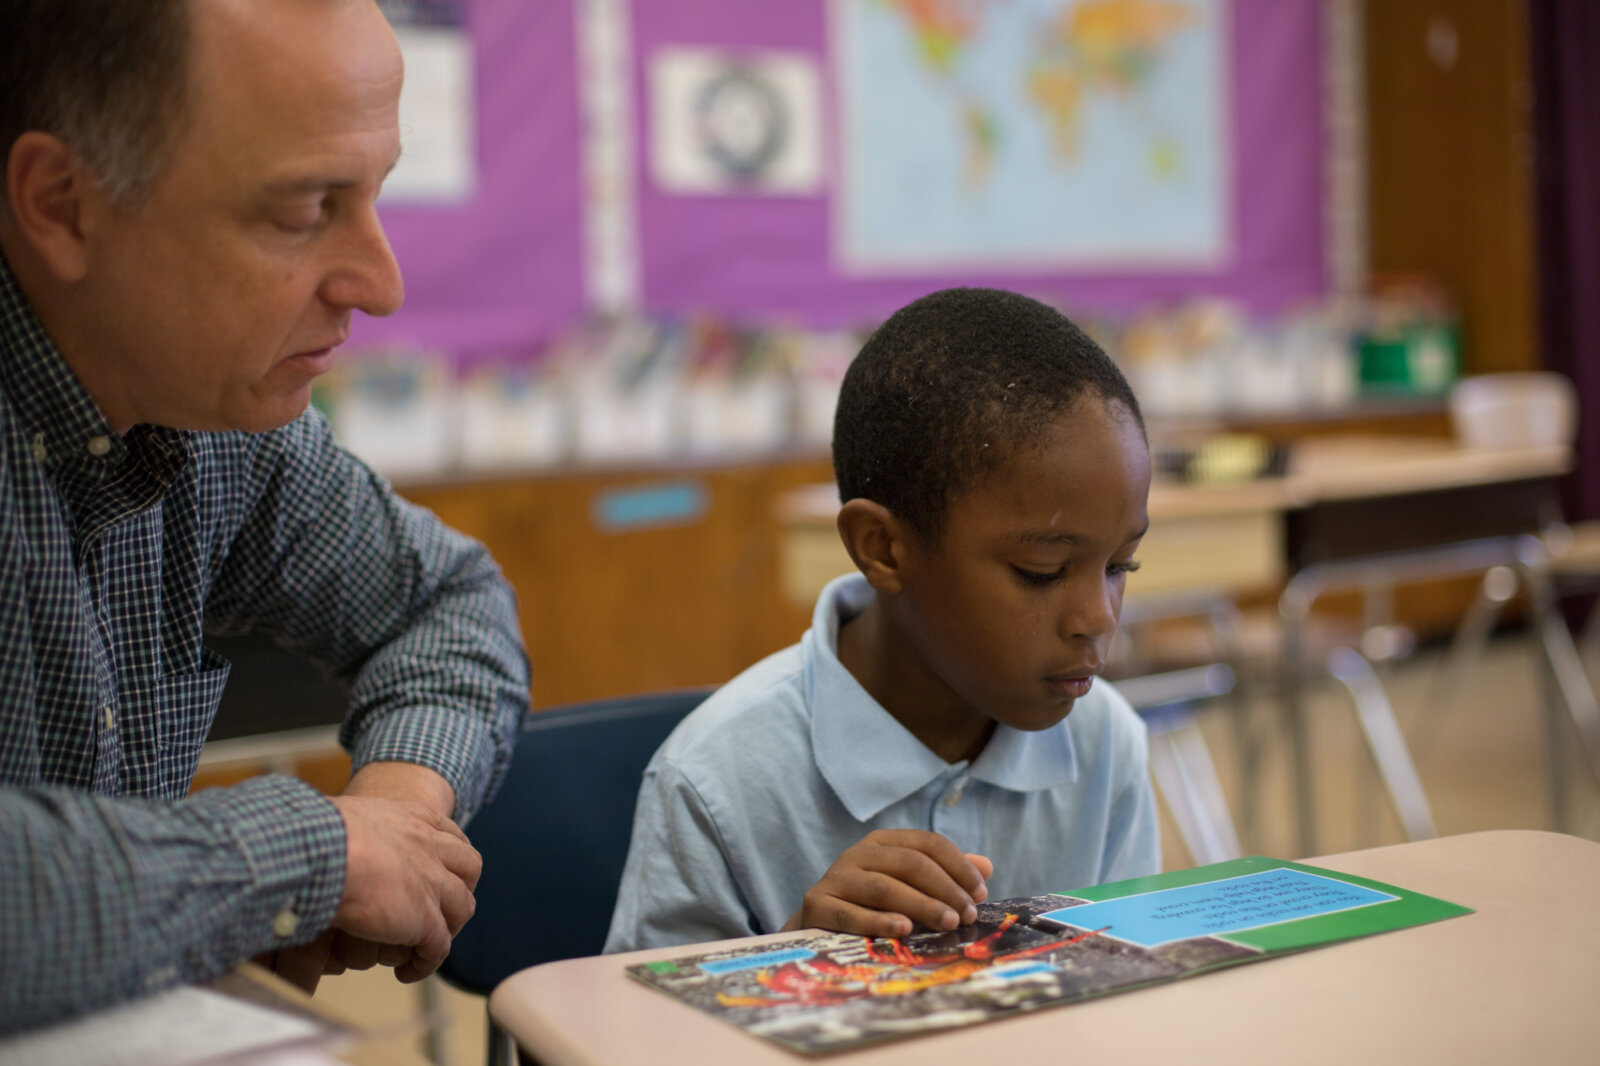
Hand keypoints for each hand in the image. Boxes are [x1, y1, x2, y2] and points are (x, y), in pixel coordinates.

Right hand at [257, 763, 476, 991]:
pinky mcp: (425, 920)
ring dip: (446, 928)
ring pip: (461, 909)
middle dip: (460, 887)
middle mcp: (430, 847)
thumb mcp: (343, 817)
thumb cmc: (317, 830)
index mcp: (413, 817)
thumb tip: (320, 831)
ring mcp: (433, 884)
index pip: (449, 834)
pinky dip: (426, 963)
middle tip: (441, 907)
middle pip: (469, 867)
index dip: (448, 856)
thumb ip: (350, 827)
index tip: (438, 870)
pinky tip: (406, 972)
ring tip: (423, 944)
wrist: (321, 849)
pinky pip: (438, 948)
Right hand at [782, 829, 993, 937]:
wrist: (818, 925)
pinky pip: (850, 913)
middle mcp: (858, 853)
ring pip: (884, 886)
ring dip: (921, 905)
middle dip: (944, 888)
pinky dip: (879, 921)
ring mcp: (836, 877)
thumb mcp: (908, 885)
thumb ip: (945, 874)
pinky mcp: (817, 904)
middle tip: (967, 915)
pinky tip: (904, 930)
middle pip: (909, 863)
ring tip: (948, 923)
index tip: (980, 893)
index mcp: (883, 842)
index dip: (958, 866)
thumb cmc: (872, 905)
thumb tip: (986, 866)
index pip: (927, 844)